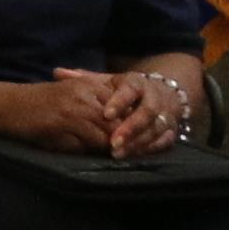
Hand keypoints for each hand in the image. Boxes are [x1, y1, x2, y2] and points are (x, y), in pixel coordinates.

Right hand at [0, 75, 126, 152]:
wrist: (7, 104)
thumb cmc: (38, 103)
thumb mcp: (71, 95)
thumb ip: (97, 106)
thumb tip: (123, 130)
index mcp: (91, 84)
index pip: (125, 107)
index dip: (130, 126)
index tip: (130, 140)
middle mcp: (87, 94)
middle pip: (120, 123)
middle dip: (122, 141)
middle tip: (123, 154)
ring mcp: (76, 109)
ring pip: (107, 136)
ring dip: (107, 150)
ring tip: (107, 158)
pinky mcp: (64, 124)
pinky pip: (87, 145)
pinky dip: (88, 153)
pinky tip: (82, 154)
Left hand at [63, 67, 189, 159]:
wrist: (161, 92)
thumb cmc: (124, 90)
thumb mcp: (106, 81)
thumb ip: (84, 78)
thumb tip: (57, 72)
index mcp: (137, 82)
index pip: (130, 90)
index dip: (120, 102)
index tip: (106, 114)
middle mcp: (154, 96)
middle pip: (147, 112)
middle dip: (131, 127)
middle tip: (112, 142)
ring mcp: (166, 113)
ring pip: (156, 128)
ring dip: (139, 142)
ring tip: (118, 153)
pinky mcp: (171, 129)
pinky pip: (165, 140)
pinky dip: (152, 148)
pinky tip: (136, 156)